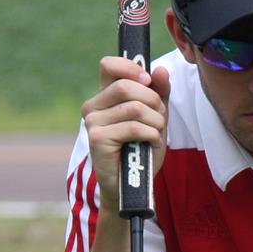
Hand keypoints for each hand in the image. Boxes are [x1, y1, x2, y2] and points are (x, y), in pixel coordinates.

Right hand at [80, 56, 170, 207]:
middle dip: (153, 101)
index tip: (148, 81)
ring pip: (134, 107)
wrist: (131, 187)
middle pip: (127, 85)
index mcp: (105, 96)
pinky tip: (151, 145)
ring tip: (156, 135)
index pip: (109, 65)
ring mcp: (92, 122)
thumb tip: (160, 70)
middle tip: (159, 119)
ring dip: (156, 122)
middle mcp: (94, 106)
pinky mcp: (97, 138)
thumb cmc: (141, 151)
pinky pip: (133, 127)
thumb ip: (158, 94)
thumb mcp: (155, 118)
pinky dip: (151, 136)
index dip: (130, 67)